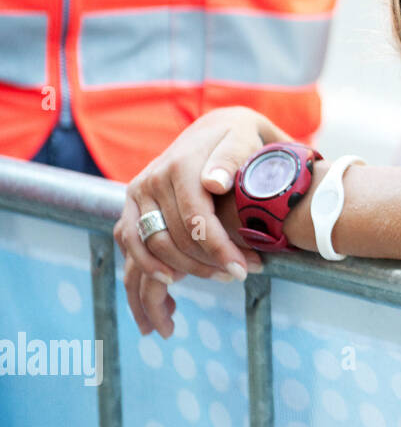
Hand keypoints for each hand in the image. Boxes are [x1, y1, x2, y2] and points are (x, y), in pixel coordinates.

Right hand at [112, 107, 287, 336]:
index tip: (245, 271)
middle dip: (206, 266)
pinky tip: (168, 298)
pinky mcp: (132, 210)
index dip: (219, 249)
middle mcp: (150, 182)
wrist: (216, 127)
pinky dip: (144, 275)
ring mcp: (136, 198)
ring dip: (175, 278)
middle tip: (241, 276)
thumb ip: (233, 157)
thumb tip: (214, 183)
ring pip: (146, 250)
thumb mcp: (245, 136)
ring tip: (208, 291)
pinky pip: (129, 249)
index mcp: (179, 166)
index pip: (195, 219)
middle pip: (171, 240)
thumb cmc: (240, 136)